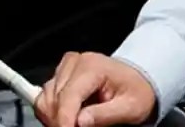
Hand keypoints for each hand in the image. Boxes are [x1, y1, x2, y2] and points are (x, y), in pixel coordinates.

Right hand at [33, 51, 155, 126]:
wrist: (138, 80)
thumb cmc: (136, 92)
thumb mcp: (130, 108)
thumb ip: (105, 115)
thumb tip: (80, 122)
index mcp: (93, 67)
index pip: (68, 97)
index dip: (65, 121)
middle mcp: (76, 63)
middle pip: (53, 100)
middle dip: (61, 121)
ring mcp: (66, 67)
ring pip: (45, 99)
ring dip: (54, 117)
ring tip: (74, 125)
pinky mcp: (61, 74)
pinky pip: (45, 97)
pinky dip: (52, 112)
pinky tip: (68, 118)